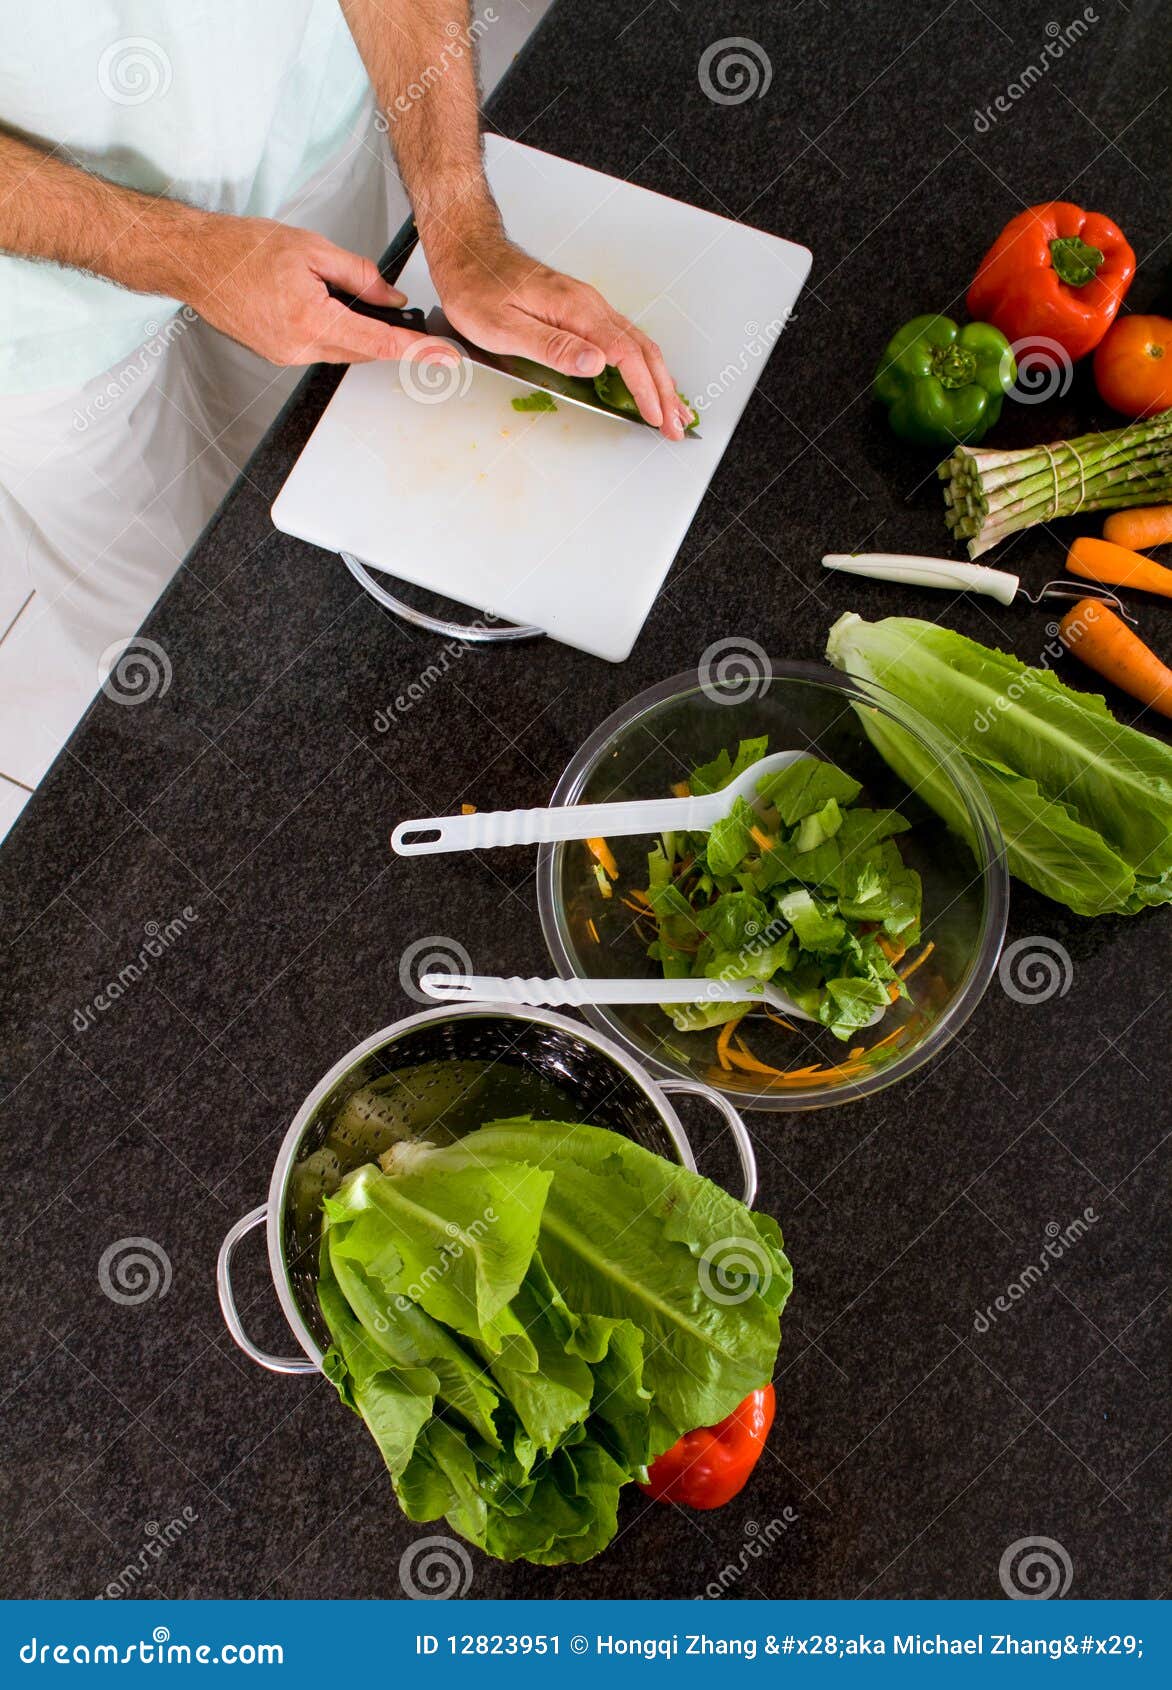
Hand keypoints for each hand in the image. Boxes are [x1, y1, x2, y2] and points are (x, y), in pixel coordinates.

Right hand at [175, 214, 456, 368]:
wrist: (197, 262)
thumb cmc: (243, 249)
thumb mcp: (312, 248)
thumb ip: (359, 275)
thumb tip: (391, 298)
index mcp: (310, 319)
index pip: (378, 342)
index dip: (416, 351)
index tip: (444, 358)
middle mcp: (298, 346)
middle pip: (362, 350)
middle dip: (383, 333)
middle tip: (399, 313)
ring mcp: (287, 356)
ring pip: (342, 351)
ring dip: (354, 330)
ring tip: (340, 296)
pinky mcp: (278, 355)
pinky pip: (320, 349)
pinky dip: (333, 332)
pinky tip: (322, 307)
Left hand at [431, 229, 692, 439]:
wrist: (469, 252)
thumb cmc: (478, 289)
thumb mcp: (506, 327)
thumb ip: (553, 347)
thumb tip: (596, 364)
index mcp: (576, 310)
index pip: (626, 355)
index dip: (645, 389)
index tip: (656, 417)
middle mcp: (589, 305)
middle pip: (643, 350)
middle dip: (665, 390)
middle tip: (676, 425)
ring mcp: (588, 307)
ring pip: (638, 345)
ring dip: (660, 379)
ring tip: (673, 409)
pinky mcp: (581, 311)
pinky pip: (624, 339)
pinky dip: (643, 365)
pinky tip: (648, 379)